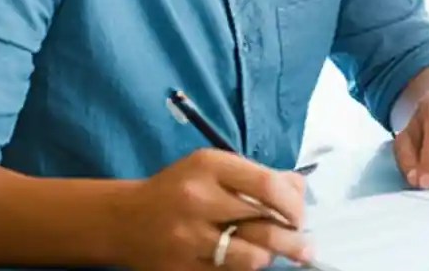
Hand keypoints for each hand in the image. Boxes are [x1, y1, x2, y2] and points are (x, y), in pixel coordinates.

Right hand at [115, 149, 312, 270]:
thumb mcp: (213, 167)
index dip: (294, 205)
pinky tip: (244, 261)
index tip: (300, 216)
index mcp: (209, 167)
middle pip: (265, 225)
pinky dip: (243, 269)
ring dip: (268, 257)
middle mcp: (198, 200)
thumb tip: (300, 189)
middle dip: (293, 239)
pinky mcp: (181, 270)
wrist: (124, 219)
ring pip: (251, 258)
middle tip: (304, 247)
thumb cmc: (179, 189)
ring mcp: (188, 239)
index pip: (268, 185)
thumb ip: (256, 175)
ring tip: (271, 253)